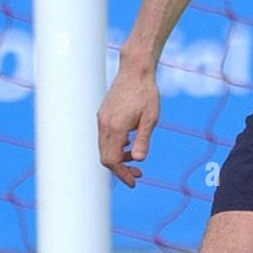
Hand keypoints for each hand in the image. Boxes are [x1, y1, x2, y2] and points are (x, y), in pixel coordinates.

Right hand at [97, 63, 160, 186]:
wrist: (135, 70)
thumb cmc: (146, 93)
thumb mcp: (150, 119)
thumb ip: (143, 140)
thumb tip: (138, 160)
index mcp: (116, 127)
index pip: (112, 160)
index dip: (122, 174)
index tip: (134, 182)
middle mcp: (104, 124)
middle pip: (105, 157)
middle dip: (120, 169)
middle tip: (138, 174)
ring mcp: (102, 118)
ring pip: (104, 147)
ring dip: (118, 157)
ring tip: (135, 157)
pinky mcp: (103, 114)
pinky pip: (105, 137)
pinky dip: (115, 146)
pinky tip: (129, 143)